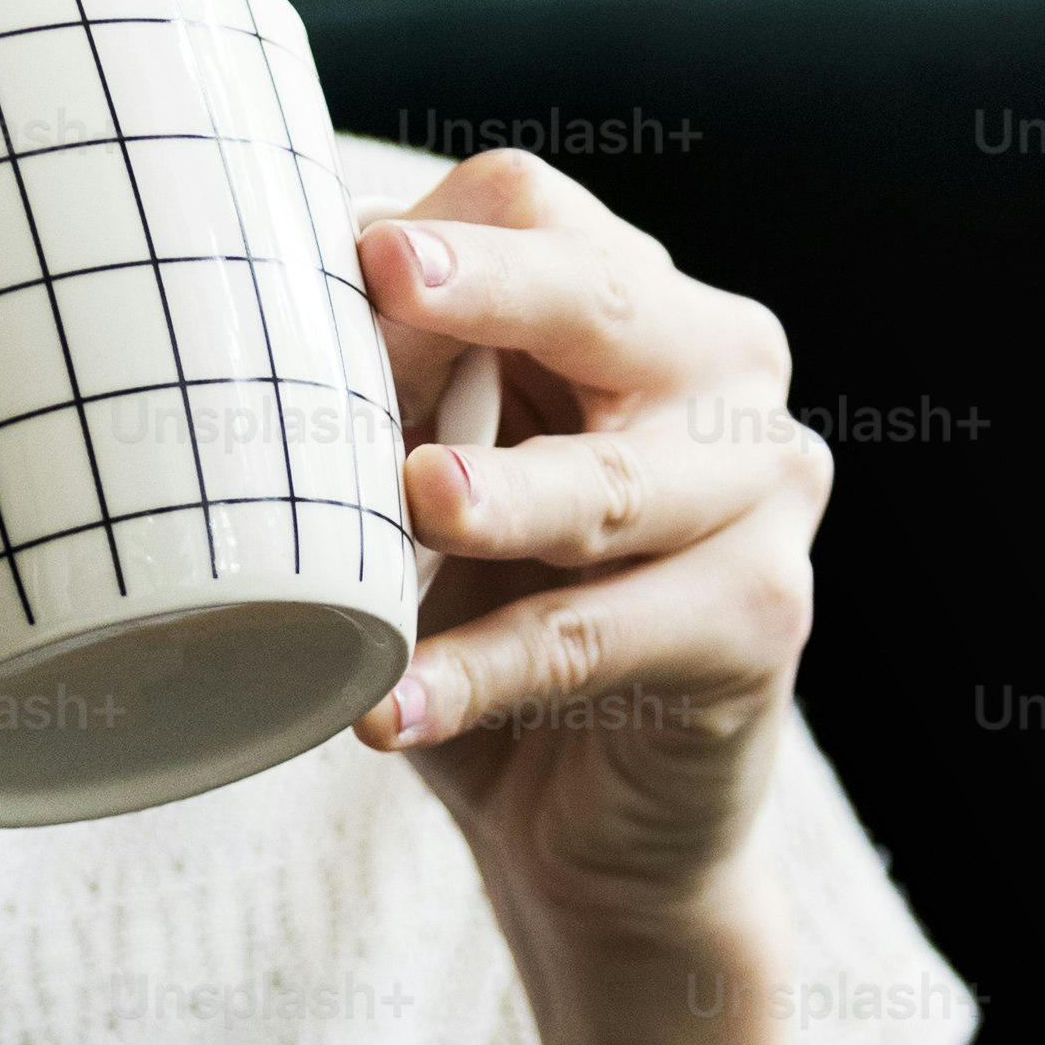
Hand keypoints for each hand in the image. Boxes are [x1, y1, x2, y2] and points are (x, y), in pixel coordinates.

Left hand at [349, 152, 829, 953]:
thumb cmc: (496, 619)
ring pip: (608, 483)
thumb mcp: (430, 492)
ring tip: (415, 507)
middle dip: (489, 288)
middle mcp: (725, 376)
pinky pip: (594, 641)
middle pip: (602, 294)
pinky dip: (485, 676)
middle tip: (386, 278)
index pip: (539, 218)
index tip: (337, 266)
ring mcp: (762, 497)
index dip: (431, 241)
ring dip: (504, 496)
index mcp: (639, 308)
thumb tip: (281, 329)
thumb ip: (393, 408)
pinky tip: (395, 705)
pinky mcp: (758, 625)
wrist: (591, 826)